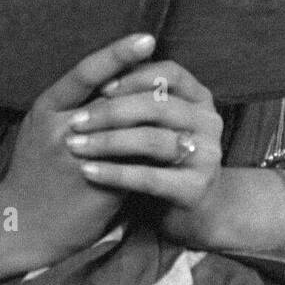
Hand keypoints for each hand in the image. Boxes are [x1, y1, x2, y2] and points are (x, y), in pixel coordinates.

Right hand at [0, 32, 156, 267]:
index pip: (86, 73)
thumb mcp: (42, 126)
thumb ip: (73, 103)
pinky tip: (175, 144)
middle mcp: (62, 130)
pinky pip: (136, 164)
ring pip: (132, 131)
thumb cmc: (34, 169)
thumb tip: (117, 76)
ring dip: (157, 121)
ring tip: (183, 108)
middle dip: (148, 85)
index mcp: (46, 109)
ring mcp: (82, 160)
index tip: (146, 38)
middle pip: (116, 98)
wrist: (21, 224)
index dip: (117, 54)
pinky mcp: (101, 189)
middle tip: (177, 71)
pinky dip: (154, 154)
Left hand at [64, 60, 224, 246]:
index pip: (169, 72)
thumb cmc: (163, 158)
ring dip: (108, 141)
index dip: (133, 76)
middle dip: (111, 111)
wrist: (193, 211)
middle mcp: (209, 122)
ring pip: (152, 140)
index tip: (99, 87)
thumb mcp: (157, 123)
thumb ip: (140, 98)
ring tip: (76, 145)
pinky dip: (115, 173)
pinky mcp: (196, 189)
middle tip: (75, 121)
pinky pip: (149, 177)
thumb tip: (102, 72)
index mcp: (200, 98)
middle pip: (157, 104)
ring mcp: (206, 156)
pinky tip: (89, 172)